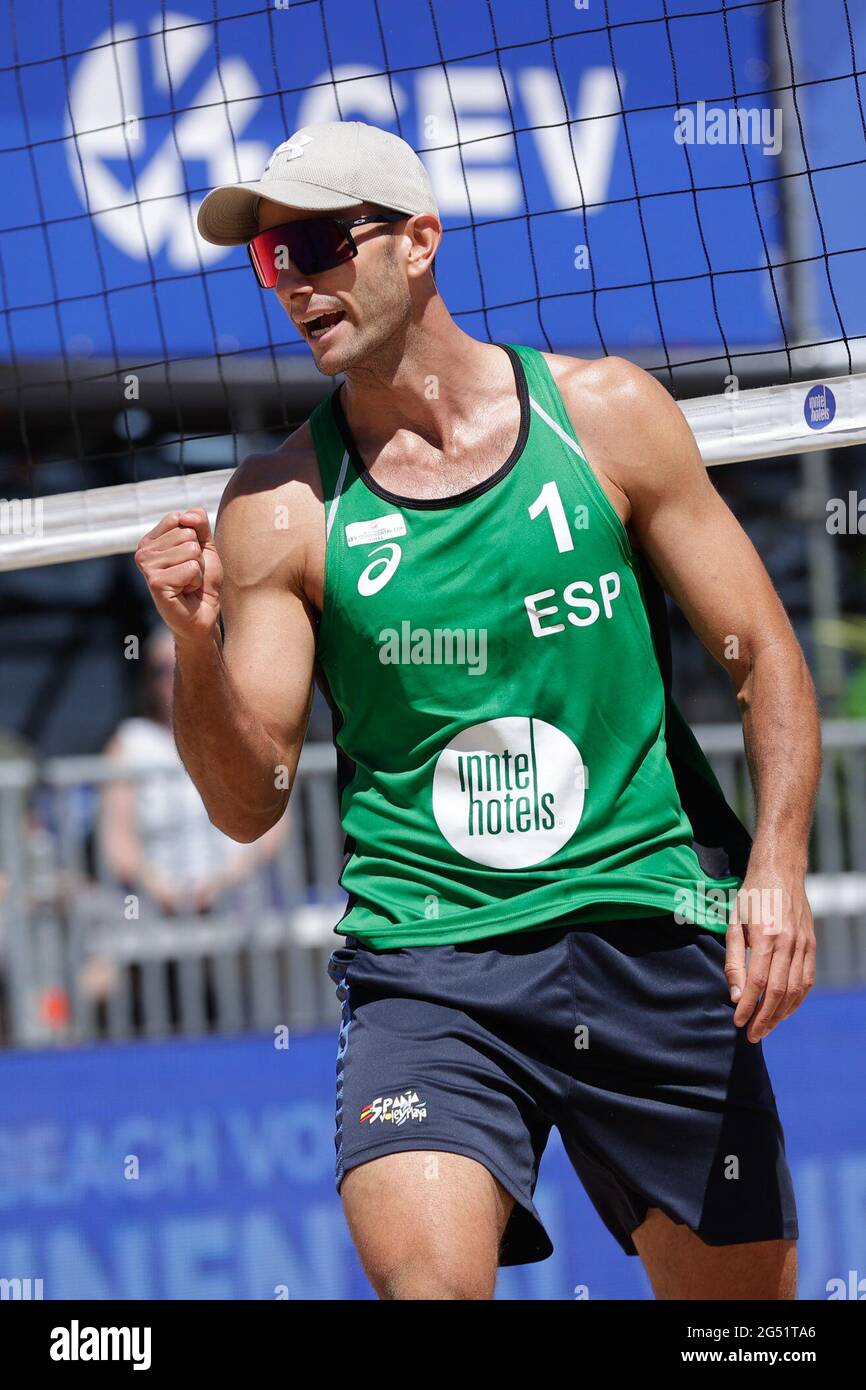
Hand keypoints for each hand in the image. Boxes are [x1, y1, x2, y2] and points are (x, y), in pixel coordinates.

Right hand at [135, 507, 222, 642]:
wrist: (203, 614)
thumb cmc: (202, 582)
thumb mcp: (204, 546)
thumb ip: (198, 524)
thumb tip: (186, 516)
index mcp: (150, 540)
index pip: (178, 518)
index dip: (195, 539)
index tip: (189, 559)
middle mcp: (143, 552)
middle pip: (186, 534)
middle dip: (197, 556)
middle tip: (190, 574)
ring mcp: (147, 567)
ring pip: (190, 550)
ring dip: (197, 569)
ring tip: (188, 583)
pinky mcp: (156, 582)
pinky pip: (191, 567)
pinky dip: (196, 581)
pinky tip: (185, 592)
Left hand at [725, 869, 815, 1042]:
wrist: (780, 871)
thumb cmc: (751, 896)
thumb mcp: (734, 923)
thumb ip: (733, 959)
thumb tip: (734, 994)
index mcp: (766, 936)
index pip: (757, 982)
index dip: (747, 1006)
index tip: (737, 1021)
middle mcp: (788, 942)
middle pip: (779, 992)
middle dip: (764, 1018)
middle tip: (752, 1035)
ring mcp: (803, 944)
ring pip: (795, 990)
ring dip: (781, 1014)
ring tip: (766, 1027)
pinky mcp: (811, 945)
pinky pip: (807, 979)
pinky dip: (797, 999)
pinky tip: (784, 1010)